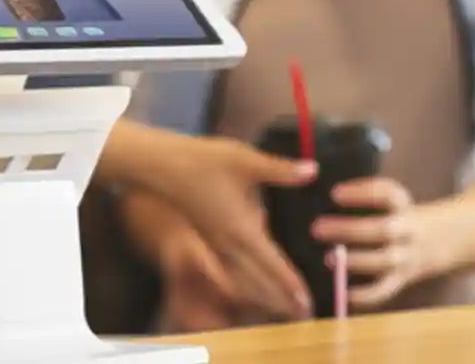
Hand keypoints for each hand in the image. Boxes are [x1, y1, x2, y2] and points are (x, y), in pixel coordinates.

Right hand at [157, 136, 317, 320]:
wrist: (160, 166)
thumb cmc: (202, 160)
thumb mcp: (245, 160)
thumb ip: (281, 170)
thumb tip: (313, 170)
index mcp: (241, 228)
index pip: (272, 263)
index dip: (291, 284)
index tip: (307, 302)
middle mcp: (228, 244)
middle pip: (258, 281)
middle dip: (281, 299)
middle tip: (303, 315)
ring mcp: (216, 244)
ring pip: (243, 281)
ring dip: (264, 296)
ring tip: (284, 309)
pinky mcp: (208, 240)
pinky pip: (230, 272)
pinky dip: (246, 285)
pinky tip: (253, 287)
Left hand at [312, 177, 437, 310]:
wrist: (440, 239)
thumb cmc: (395, 214)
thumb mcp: (389, 200)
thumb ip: (361, 197)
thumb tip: (314, 192)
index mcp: (402, 204)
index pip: (387, 193)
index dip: (363, 193)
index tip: (334, 193)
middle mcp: (407, 229)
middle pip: (383, 229)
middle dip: (350, 230)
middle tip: (317, 228)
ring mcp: (406, 256)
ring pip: (385, 260)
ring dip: (356, 261)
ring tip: (327, 259)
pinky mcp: (401, 279)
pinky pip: (385, 289)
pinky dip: (366, 294)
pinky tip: (344, 292)